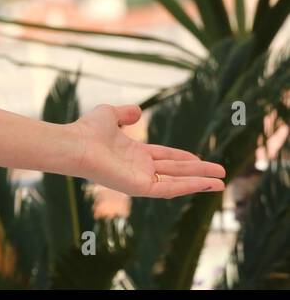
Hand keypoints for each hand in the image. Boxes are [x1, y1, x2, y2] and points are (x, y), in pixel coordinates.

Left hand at [71, 104, 225, 197]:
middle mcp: (138, 168)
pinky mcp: (141, 188)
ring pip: (177, 181)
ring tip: (222, 182)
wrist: (76, 144)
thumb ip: (124, 113)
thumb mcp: (109, 114)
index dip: (182, 157)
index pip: (164, 157)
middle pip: (175, 170)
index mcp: (133, 153)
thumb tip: (137, 111)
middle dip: (198, 171)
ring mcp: (140, 179)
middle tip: (221, 172)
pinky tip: (208, 184)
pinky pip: (170, 188)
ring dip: (200, 182)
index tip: (199, 158)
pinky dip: (190, 187)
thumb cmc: (87, 129)